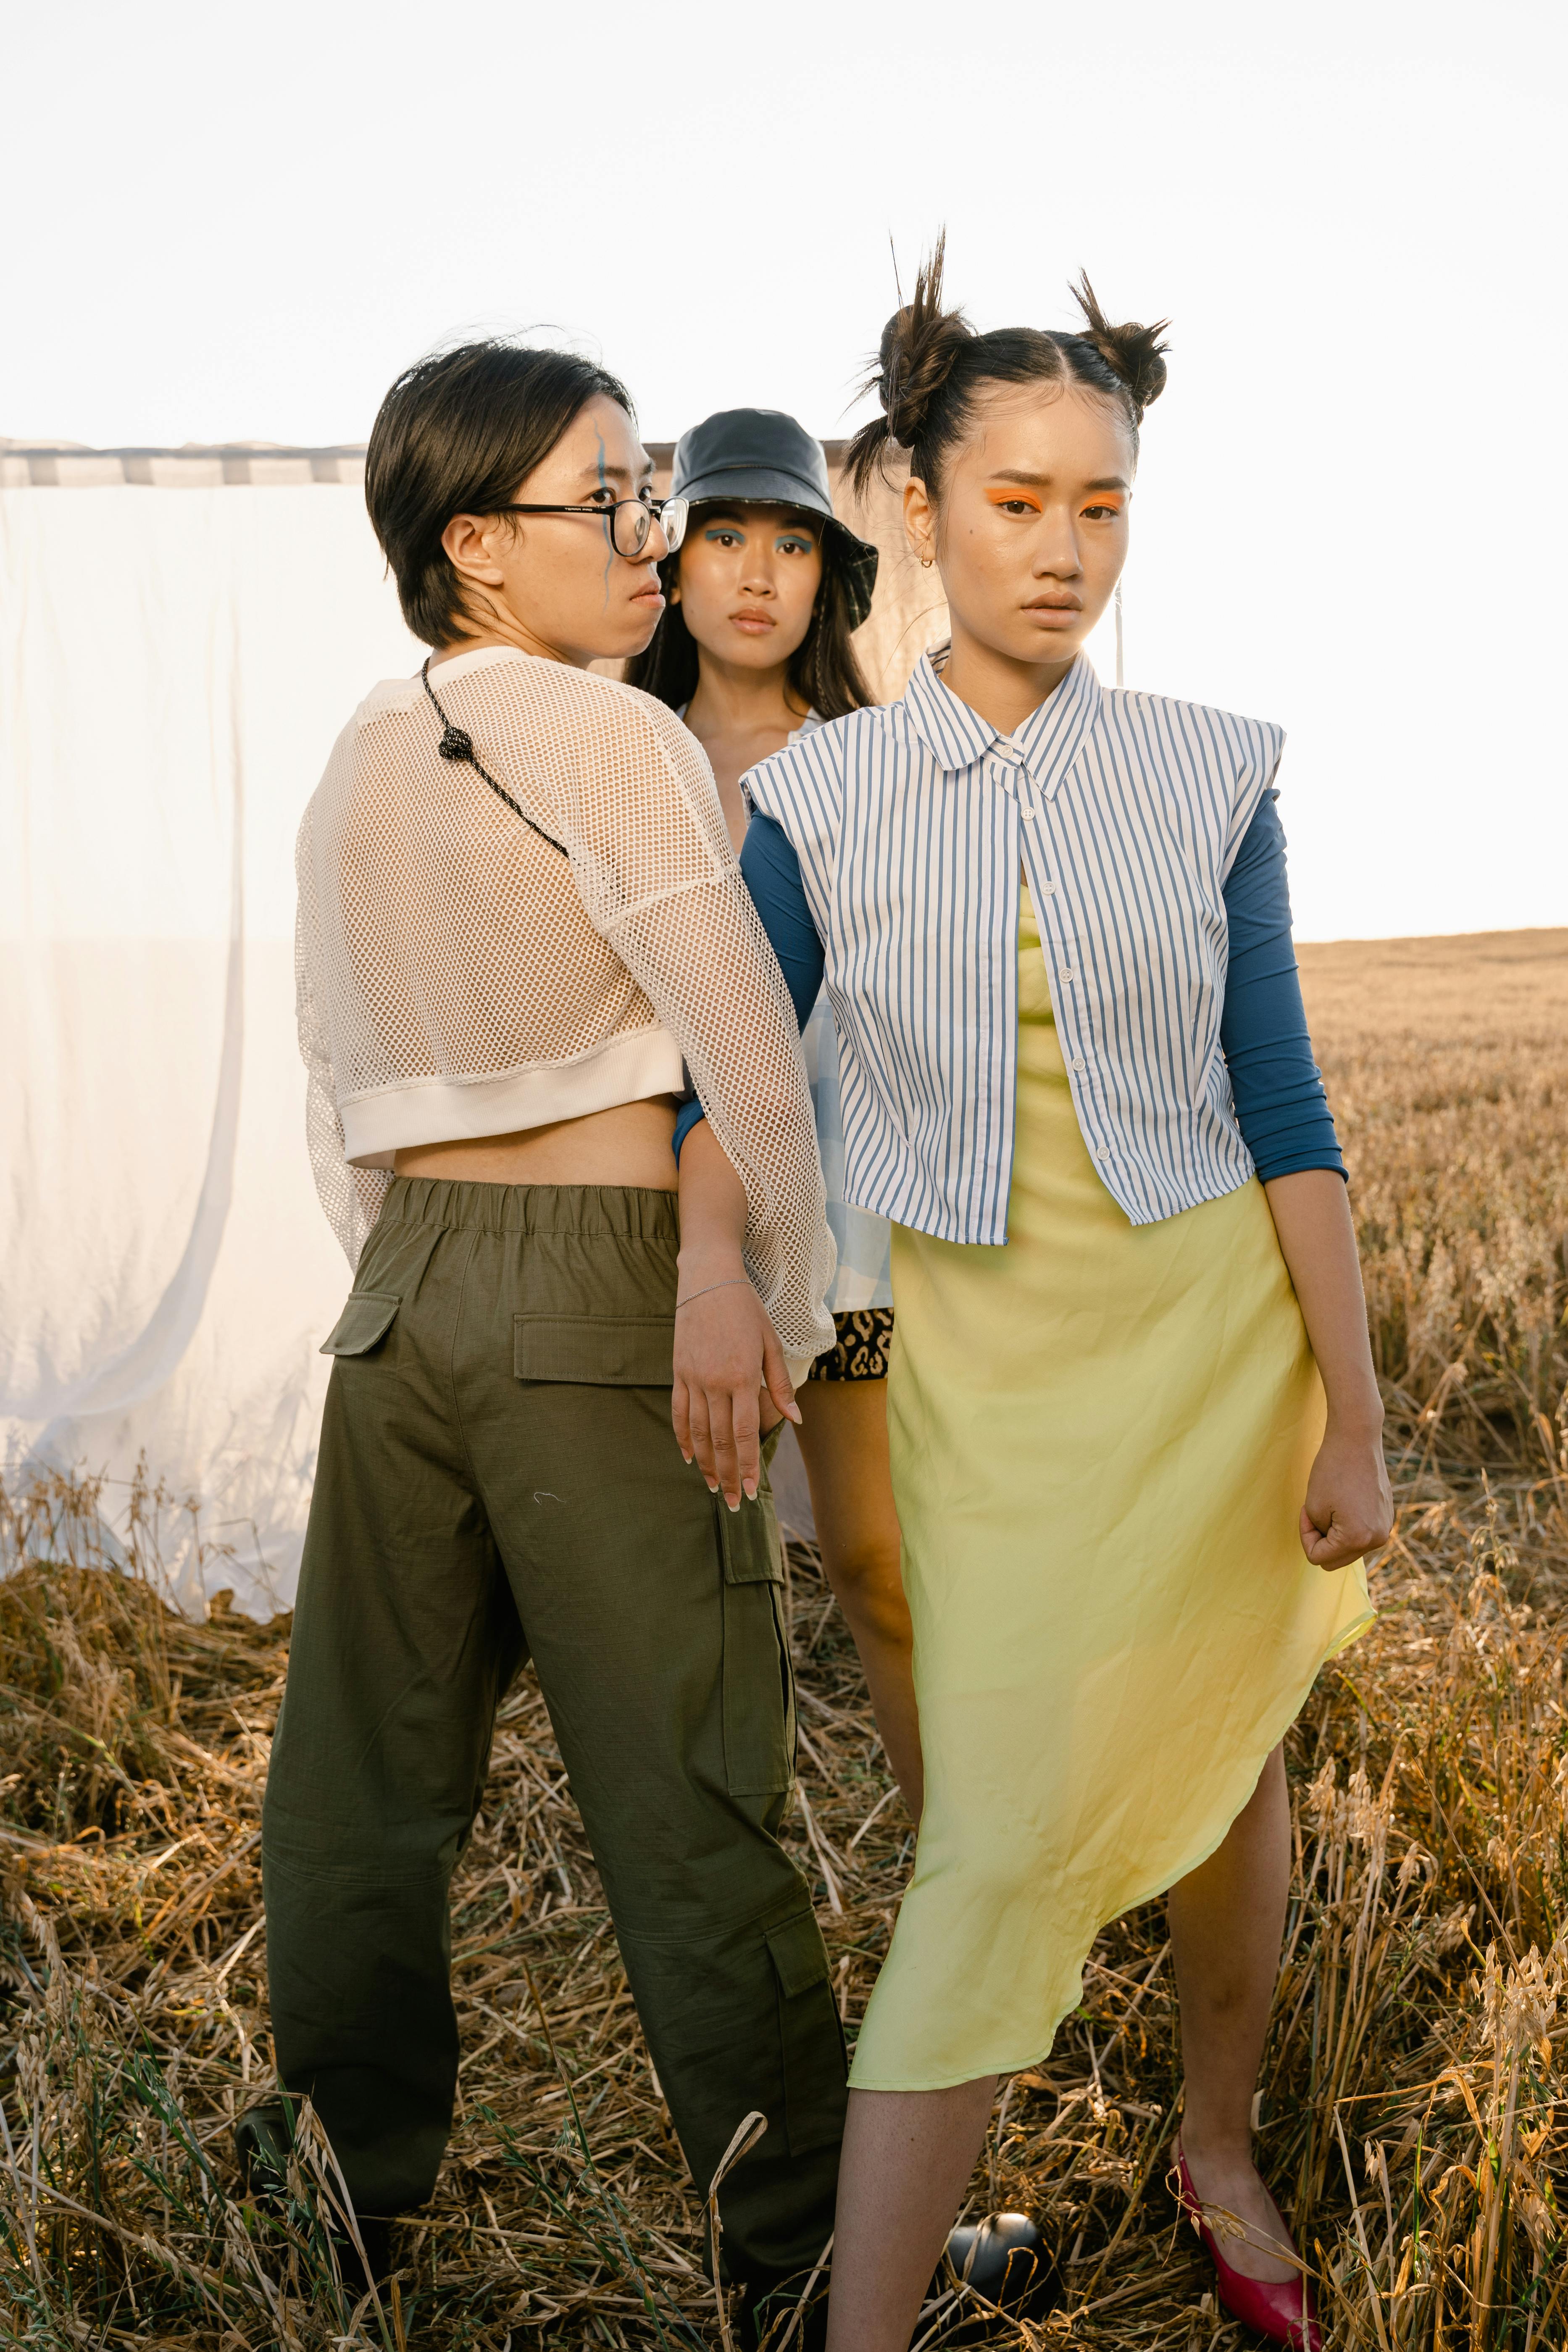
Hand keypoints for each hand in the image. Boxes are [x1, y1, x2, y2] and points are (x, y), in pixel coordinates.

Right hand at [671, 1273, 799, 1510]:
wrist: (708, 1279)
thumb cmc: (747, 1309)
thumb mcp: (772, 1343)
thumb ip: (781, 1384)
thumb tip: (795, 1419)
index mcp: (743, 1377)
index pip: (745, 1433)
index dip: (747, 1465)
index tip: (749, 1490)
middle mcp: (716, 1382)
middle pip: (721, 1440)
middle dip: (727, 1475)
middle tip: (730, 1502)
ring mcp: (693, 1379)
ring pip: (698, 1433)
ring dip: (706, 1464)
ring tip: (712, 1487)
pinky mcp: (679, 1372)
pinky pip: (679, 1413)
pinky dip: (683, 1438)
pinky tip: (689, 1458)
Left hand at [1299, 1420, 1392, 1569]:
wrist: (1357, 1439)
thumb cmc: (1331, 1470)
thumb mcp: (1313, 1508)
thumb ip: (1320, 1536)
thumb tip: (1332, 1546)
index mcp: (1357, 1539)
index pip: (1319, 1558)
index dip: (1306, 1535)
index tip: (1306, 1511)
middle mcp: (1377, 1538)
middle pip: (1337, 1560)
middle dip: (1321, 1540)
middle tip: (1314, 1512)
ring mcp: (1385, 1527)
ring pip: (1350, 1548)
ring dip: (1335, 1533)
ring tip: (1332, 1505)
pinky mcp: (1387, 1516)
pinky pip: (1362, 1533)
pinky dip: (1349, 1525)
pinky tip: (1346, 1501)